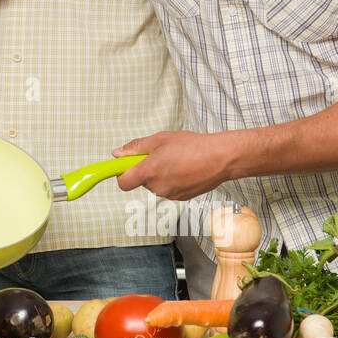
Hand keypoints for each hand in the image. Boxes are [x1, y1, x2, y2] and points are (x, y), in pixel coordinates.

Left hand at [112, 130, 239, 200]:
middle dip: (145, 170)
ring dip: (160, 174)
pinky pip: (168, 189)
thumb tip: (118, 153)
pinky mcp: (181, 198)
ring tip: (176, 160)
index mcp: (149, 171)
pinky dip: (172, 180)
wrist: (220, 158)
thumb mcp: (160, 139)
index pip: (123, 183)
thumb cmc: (193, 146)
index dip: (121, 174)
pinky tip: (184, 169)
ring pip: (155, 185)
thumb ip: (136, 147)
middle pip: (140, 182)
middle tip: (159, 155)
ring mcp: (170, 194)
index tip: (124, 167)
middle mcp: (157, 187)